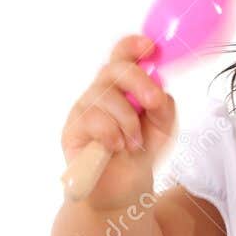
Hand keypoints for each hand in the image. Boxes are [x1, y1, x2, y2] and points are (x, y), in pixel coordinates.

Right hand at [61, 35, 177, 209]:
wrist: (123, 189)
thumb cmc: (140, 153)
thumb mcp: (163, 129)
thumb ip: (164, 106)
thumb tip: (158, 88)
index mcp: (123, 86)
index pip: (122, 55)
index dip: (133, 46)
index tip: (150, 47)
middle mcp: (101, 91)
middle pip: (115, 68)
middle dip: (140, 83)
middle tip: (154, 103)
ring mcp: (84, 108)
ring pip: (108, 97)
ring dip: (129, 123)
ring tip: (133, 144)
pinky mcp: (72, 128)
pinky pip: (94, 120)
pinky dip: (112, 136)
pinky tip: (116, 148)